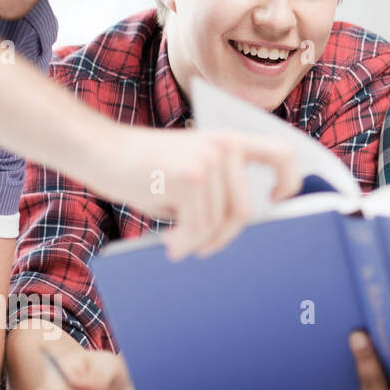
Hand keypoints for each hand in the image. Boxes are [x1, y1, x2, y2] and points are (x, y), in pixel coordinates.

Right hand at [98, 127, 299, 258]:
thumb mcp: (191, 170)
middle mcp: (224, 147)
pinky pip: (197, 228)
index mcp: (230, 141)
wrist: (100, 149)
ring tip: (176, 242)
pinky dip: (184, 244)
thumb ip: (220, 188)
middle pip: (245, 211)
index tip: (276, 201)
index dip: (289, 181)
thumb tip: (243, 226)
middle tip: (203, 248)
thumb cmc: (145, 167)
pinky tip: (169, 244)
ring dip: (198, 242)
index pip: (283, 154)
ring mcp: (207, 161)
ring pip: (218, 224)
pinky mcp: (188, 179)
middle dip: (224, 237)